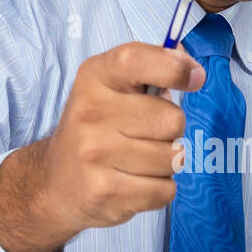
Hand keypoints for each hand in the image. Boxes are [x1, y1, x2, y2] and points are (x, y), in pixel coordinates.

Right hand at [0, 40, 206, 251]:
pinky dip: (159, 191)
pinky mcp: (104, 191)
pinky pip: (165, 191)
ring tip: (137, 162)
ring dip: (165, 164)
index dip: (175, 68)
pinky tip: (134, 184)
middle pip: (172, 119)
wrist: (56, 183)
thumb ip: (152, 71)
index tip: (195, 77)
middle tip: (145, 136)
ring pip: (173, 158)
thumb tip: (192, 67)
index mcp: (95, 77)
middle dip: (171, 131)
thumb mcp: (112, 88)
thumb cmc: (97, 130)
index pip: (137, 60)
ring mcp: (95, 153)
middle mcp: (91, 111)